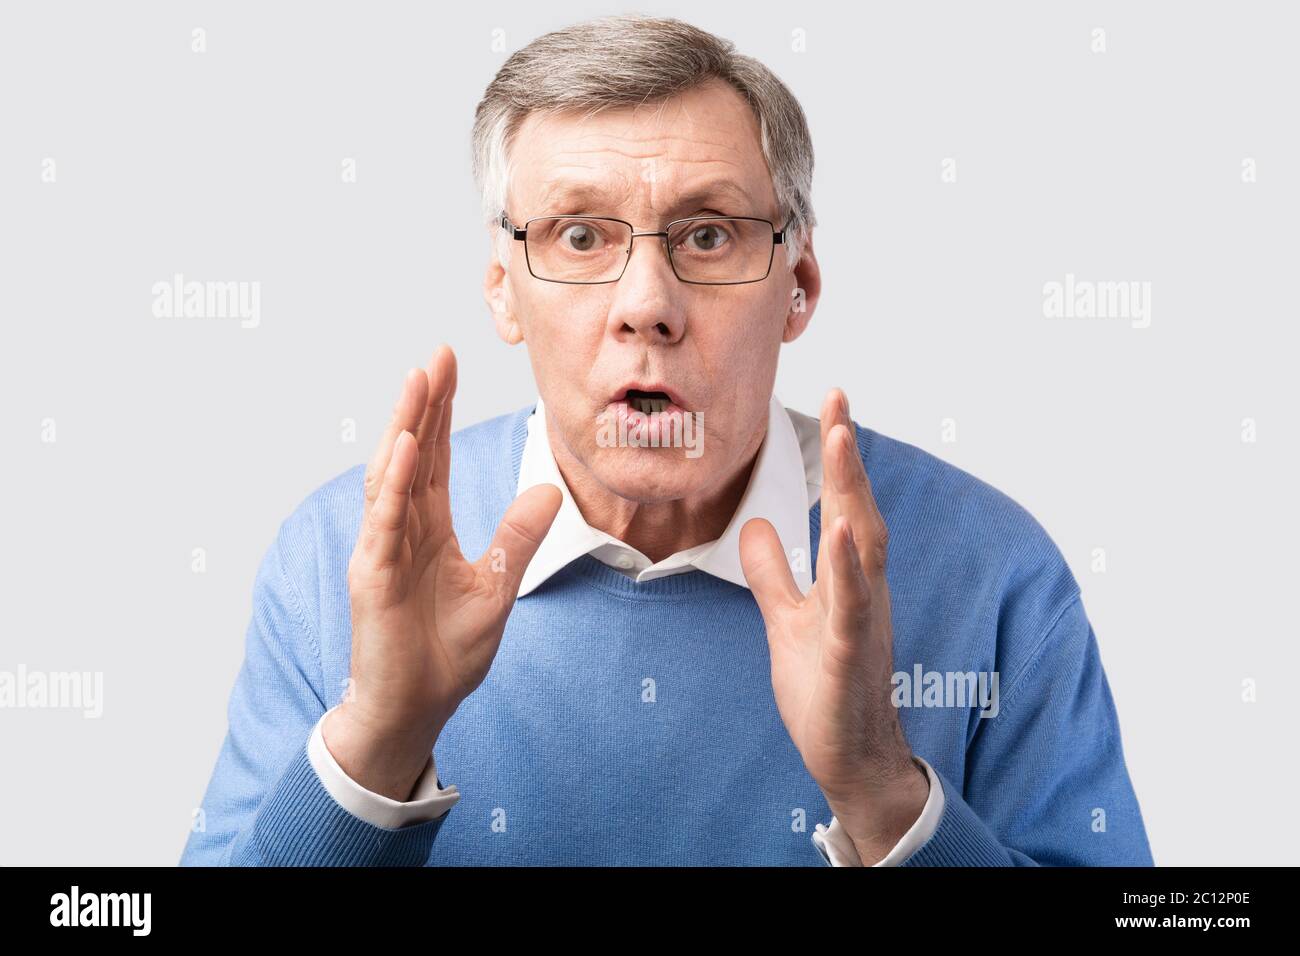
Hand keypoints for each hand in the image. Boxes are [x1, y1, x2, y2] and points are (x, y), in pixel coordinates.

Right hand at [324, 345, 561, 800]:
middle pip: (413, 454)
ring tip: (418, 381)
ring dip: (405, 427)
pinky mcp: (372, 578)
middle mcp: (400, 530)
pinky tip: (407, 448)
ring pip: (392, 476)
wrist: (415, 709)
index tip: (450, 363)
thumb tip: (550, 489)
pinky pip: (384, 523)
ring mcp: (382, 550)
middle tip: (438, 353)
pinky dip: (395, 484)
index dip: (442, 410)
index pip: (435, 457)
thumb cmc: (445, 653)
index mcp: (428, 529)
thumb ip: (517, 536)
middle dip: (425, 403)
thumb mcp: (497, 585)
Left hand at [740, 388, 927, 863]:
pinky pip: (851, 605)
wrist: (851, 758)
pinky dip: (844, 565)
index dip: (838, 457)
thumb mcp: (788, 621)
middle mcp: (862, 590)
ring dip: (850, 491)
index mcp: (846, 579)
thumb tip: (756, 522)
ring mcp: (861, 620)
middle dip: (848, 455)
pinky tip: (834, 529)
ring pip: (862, 546)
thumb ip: (772, 573)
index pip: (842, 505)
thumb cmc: (826, 690)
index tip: (835, 401)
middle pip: (857, 510)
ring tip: (841, 440)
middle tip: (841, 397)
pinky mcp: (850, 655)